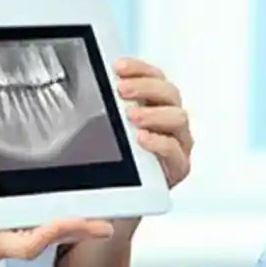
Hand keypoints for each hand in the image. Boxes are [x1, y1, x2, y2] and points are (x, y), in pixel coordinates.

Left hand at [115, 57, 192, 188]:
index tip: (118, 66)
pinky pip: (176, 151)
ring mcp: (178, 142)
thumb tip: (86, 79)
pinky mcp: (179, 166)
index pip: (155, 76)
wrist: (115, 199)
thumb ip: (106, 106)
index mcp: (156, 103)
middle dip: (146, 87)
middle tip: (122, 90)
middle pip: (170, 92)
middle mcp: (170, 119)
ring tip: (132, 117)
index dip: (140, 68)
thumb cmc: (113, 159)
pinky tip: (143, 139)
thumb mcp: (107, 128)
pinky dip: (160, 142)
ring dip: (154, 114)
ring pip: (179, 117)